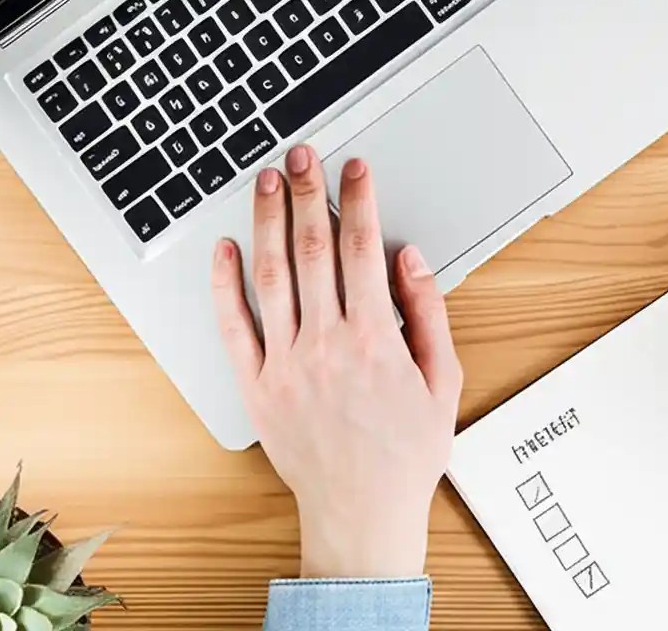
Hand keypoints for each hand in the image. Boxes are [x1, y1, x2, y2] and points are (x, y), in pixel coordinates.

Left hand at [210, 146, 463, 578]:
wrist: (362, 513)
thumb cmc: (406, 453)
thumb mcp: (442, 382)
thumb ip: (428, 314)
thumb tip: (409, 259)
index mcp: (376, 341)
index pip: (362, 250)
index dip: (358, 200)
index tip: (355, 168)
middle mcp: (326, 345)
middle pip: (313, 251)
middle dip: (308, 194)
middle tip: (302, 154)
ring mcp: (285, 365)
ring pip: (271, 276)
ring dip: (268, 221)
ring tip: (267, 181)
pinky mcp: (256, 386)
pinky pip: (234, 326)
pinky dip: (225, 283)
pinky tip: (226, 247)